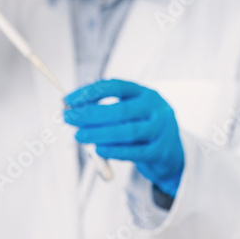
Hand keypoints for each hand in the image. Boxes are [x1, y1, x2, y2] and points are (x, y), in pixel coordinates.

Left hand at [64, 79, 184, 198]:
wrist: (171, 150)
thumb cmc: (141, 127)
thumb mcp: (130, 113)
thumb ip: (106, 111)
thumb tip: (73, 113)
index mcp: (145, 93)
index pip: (115, 86)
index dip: (90, 92)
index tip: (68, 100)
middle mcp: (155, 108)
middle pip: (120, 110)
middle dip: (90, 114)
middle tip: (69, 118)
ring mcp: (160, 129)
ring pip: (127, 131)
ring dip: (99, 134)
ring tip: (78, 136)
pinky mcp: (159, 151)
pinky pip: (134, 152)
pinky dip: (115, 151)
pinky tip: (98, 150)